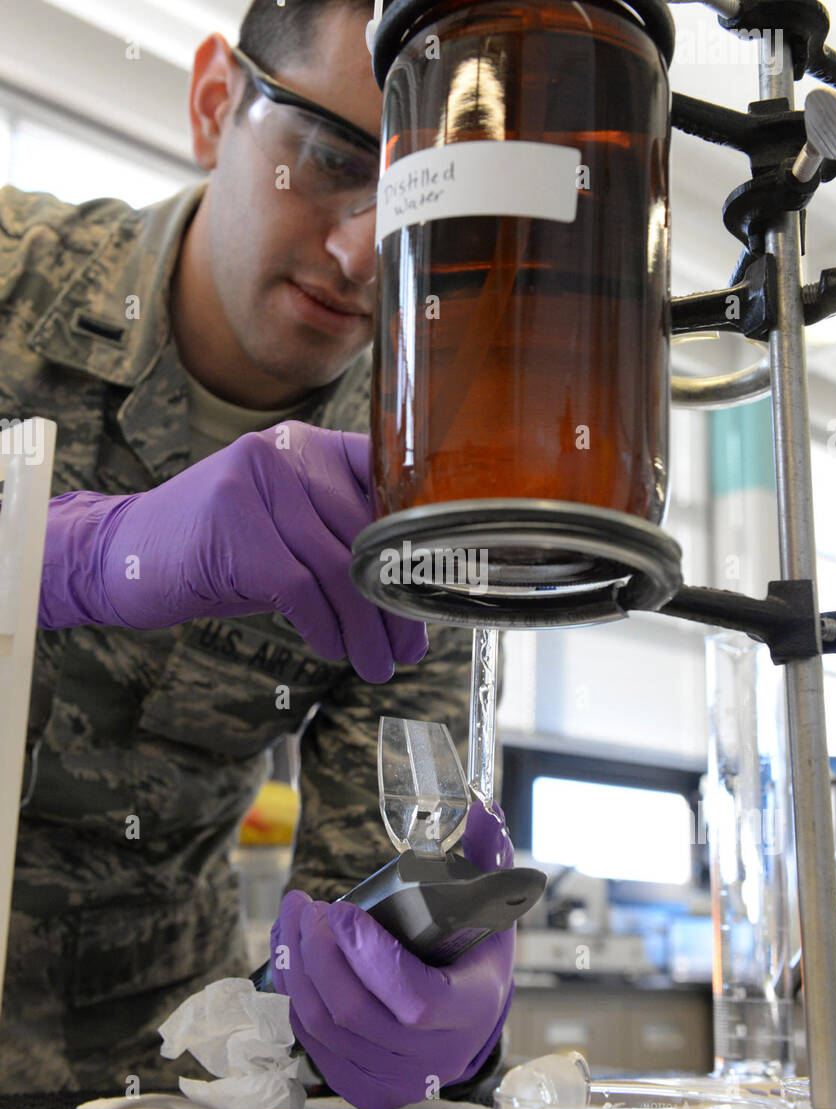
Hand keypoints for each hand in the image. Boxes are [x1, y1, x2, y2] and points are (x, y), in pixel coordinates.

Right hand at [38, 421, 426, 682]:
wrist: (122, 556)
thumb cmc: (216, 550)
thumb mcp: (285, 528)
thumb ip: (341, 536)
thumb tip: (411, 586)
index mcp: (307, 445)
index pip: (387, 480)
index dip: (420, 538)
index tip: (440, 587)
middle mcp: (285, 452)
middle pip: (366, 534)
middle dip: (395, 601)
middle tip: (410, 647)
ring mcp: (255, 484)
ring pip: (339, 567)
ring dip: (365, 628)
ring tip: (378, 664)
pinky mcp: (234, 528)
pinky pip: (301, 588)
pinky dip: (325, 628)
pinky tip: (334, 650)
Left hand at [270, 799, 515, 1108]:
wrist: (468, 1015)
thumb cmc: (474, 952)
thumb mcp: (491, 904)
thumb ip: (487, 855)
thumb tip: (480, 808)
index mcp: (473, 1009)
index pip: (417, 998)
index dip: (370, 956)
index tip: (342, 909)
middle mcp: (438, 1057)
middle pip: (356, 1010)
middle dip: (317, 951)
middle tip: (305, 906)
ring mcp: (399, 1081)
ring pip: (326, 1027)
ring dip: (297, 967)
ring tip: (293, 920)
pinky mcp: (365, 1089)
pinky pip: (314, 1044)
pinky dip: (294, 997)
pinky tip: (293, 958)